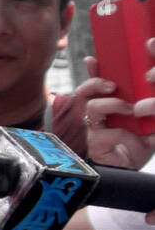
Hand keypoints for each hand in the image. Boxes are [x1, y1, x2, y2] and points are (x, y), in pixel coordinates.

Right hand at [79, 47, 154, 168]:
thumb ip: (144, 105)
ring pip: (92, 107)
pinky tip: (136, 140)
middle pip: (83, 92)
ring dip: (112, 104)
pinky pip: (108, 133)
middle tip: (113, 85)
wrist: (133, 170)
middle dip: (95, 83)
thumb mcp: (146, 121)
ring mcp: (94, 129)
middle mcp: (96, 116)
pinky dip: (126, 135)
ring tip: (129, 109)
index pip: (95, 85)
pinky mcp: (96, 144)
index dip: (93, 71)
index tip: (93, 60)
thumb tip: (144, 92)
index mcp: (106, 107)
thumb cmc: (138, 144)